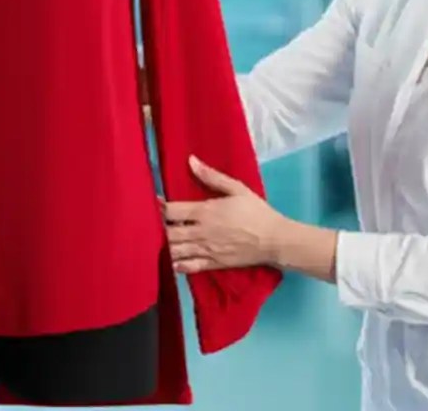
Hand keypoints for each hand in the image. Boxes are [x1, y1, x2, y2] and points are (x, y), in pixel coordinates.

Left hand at [162, 156, 287, 273]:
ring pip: (174, 250)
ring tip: (162, 241)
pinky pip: (187, 267)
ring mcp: (205, 250)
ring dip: (165, 246)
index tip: (154, 204)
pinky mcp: (212, 264)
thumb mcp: (237, 189)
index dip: (159, 207)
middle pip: (168, 232)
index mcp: (204, 211)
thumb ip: (212, 176)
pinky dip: (176, 264)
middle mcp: (200, 232)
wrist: (273, 239)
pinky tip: (173, 260)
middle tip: (155, 224)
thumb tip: (191, 160)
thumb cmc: (256, 212)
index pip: (171, 211)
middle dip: (159, 228)